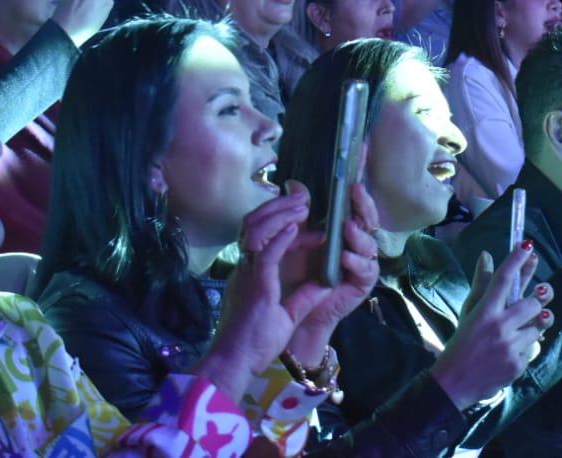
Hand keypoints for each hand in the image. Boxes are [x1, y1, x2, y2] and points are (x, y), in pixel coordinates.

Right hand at [194, 192, 319, 397]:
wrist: (236, 364)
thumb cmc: (256, 344)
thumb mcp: (286, 316)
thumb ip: (304, 298)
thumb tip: (325, 283)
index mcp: (250, 273)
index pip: (261, 235)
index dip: (282, 221)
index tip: (305, 216)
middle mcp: (245, 268)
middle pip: (253, 223)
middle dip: (278, 206)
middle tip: (303, 197)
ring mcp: (247, 275)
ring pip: (256, 231)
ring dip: (281, 215)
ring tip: (303, 206)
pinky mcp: (255, 286)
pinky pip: (265, 255)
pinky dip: (281, 238)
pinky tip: (296, 228)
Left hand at [289, 184, 380, 349]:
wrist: (295, 310)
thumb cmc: (296, 272)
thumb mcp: (294, 239)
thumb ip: (298, 213)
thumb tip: (293, 183)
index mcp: (343, 225)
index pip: (353, 199)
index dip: (358, 178)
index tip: (360, 154)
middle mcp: (357, 239)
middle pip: (367, 217)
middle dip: (363, 203)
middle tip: (355, 190)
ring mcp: (363, 260)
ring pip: (368, 242)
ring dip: (358, 234)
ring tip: (347, 227)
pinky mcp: (363, 281)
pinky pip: (365, 269)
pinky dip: (355, 262)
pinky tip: (345, 258)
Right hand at [431, 244, 554, 409]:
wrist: (454, 383)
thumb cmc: (461, 343)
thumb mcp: (469, 312)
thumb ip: (481, 284)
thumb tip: (487, 254)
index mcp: (484, 311)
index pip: (503, 279)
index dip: (517, 260)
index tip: (528, 246)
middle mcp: (499, 327)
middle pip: (533, 303)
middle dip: (538, 300)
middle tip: (537, 298)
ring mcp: (510, 347)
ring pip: (538, 326)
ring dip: (533, 326)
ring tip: (521, 329)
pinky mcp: (518, 365)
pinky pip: (532, 349)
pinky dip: (524, 348)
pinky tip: (509, 353)